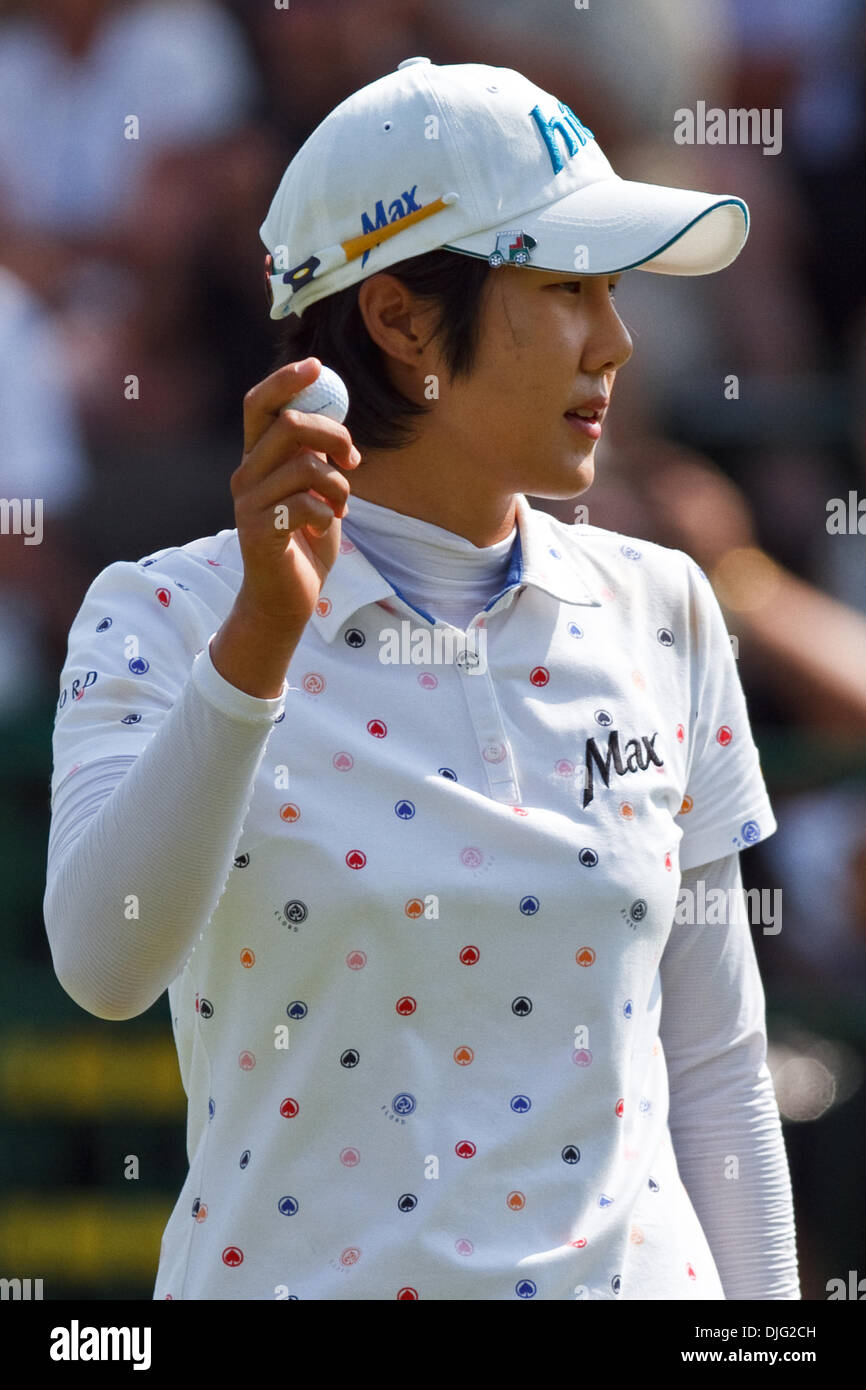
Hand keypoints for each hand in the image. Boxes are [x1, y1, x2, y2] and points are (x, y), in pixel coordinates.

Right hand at [231, 356, 359, 630]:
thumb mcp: (315, 490)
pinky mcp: (258, 533)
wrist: (287, 598)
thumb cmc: (305, 541)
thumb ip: (318, 455)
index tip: (316, 366)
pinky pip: (305, 505)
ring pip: (306, 466)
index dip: (286, 380)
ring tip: (341, 506)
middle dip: (334, 435)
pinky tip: (326, 526)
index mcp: (257, 458)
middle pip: (289, 426)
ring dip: (339, 485)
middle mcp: (245, 475)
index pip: (259, 404)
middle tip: (353, 460)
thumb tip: (337, 416)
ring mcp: (247, 504)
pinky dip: (328, 514)